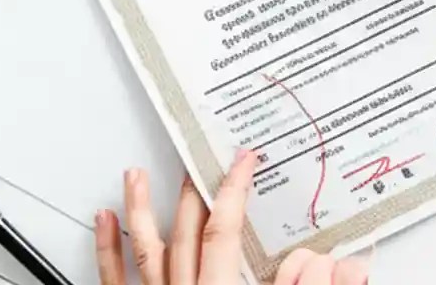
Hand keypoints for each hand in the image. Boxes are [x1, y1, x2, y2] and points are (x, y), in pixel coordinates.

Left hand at [94, 152, 369, 284]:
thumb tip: (332, 262)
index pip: (224, 230)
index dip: (234, 189)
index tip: (242, 162)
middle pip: (184, 232)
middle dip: (193, 193)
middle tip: (201, 164)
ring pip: (143, 250)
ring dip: (139, 210)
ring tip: (135, 178)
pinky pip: (115, 279)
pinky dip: (107, 248)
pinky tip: (104, 223)